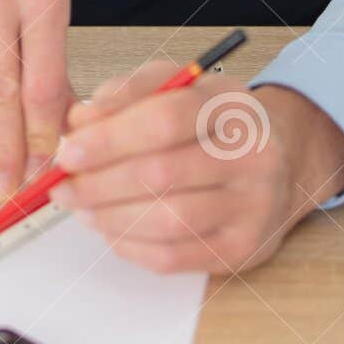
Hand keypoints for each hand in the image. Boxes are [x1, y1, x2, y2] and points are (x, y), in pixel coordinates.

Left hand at [48, 62, 343, 274]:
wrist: (282, 164)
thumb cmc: (215, 124)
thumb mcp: (179, 87)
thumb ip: (129, 93)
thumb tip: (79, 121)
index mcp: (231, 105)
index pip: (166, 118)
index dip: (109, 136)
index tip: (68, 149)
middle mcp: (252, 156)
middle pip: (161, 173)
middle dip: (98, 182)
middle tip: (62, 185)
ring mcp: (253, 207)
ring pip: (166, 220)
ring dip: (108, 216)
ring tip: (80, 206)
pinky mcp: (242, 250)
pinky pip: (173, 257)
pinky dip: (129, 245)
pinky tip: (108, 228)